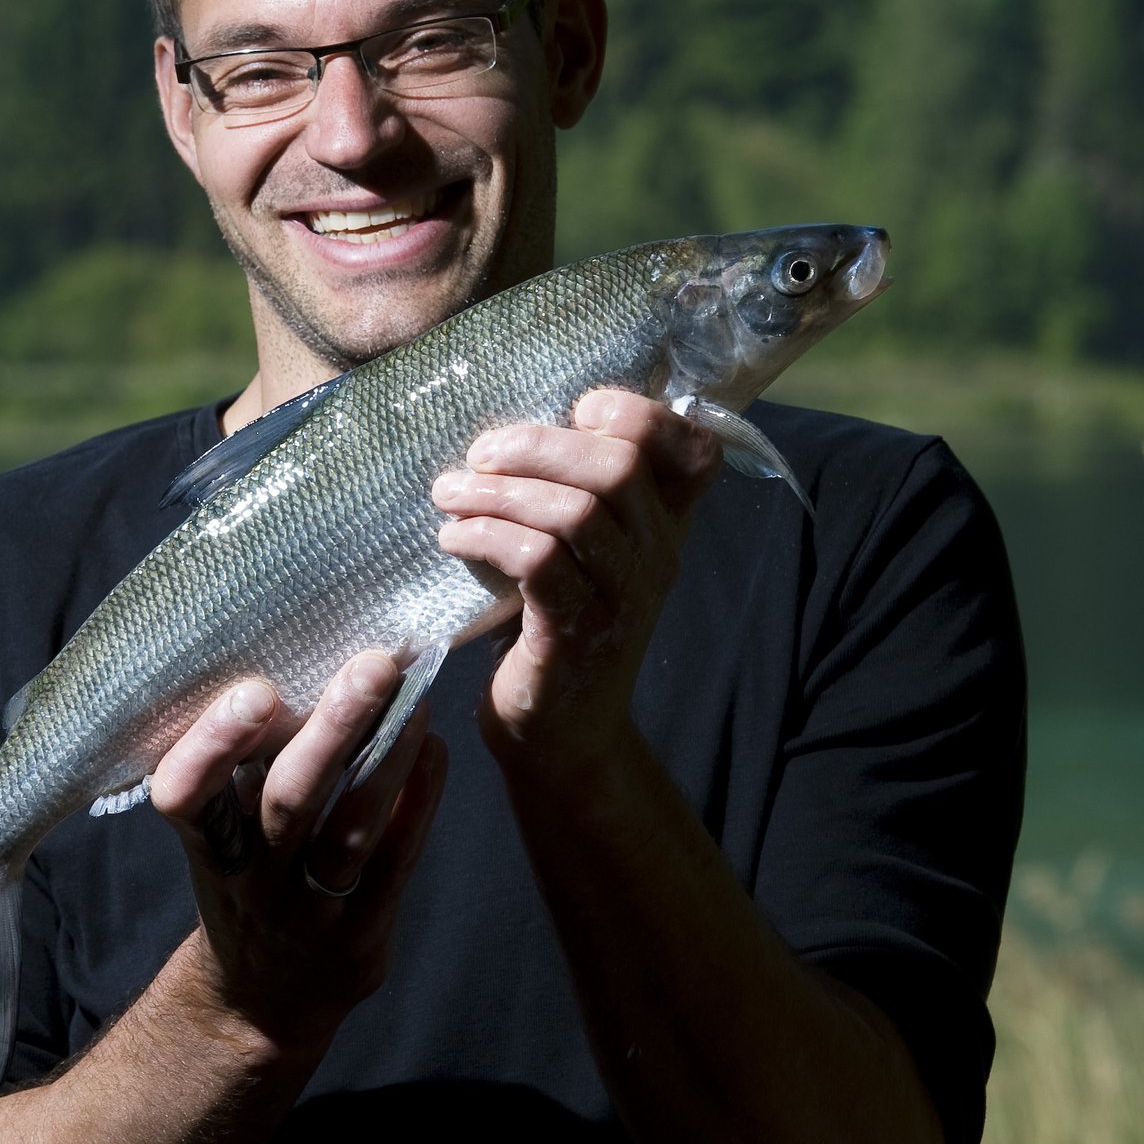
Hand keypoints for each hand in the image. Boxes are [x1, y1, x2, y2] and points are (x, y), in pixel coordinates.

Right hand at [147, 654, 446, 1053]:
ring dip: (389, 759)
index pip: (185, 798)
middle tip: (373, 664)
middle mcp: (253, 881)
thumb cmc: (249, 880)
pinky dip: (419, 800)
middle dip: (332, 731)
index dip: (213, 746)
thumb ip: (247, 767)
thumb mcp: (224, 832)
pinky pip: (395, 862)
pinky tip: (434, 747)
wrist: (263, 1002)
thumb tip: (304, 655)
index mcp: (207, 845)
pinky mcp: (363, 934)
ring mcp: (310, 914)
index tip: (254, 690)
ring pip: (350, 833)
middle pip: (289, 804)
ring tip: (418, 695)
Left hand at [433, 389, 719, 772]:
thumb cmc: (554, 618)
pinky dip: (485, 536)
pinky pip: (536, 561)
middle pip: (619, 465)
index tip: (576, 410)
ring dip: (497, 491)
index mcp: (667, 525)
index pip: (694, 450)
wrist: (559, 732)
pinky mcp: (578, 636)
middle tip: (479, 454)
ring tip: (448, 494)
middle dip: (537, 444)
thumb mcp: (578, 546)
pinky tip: (452, 539)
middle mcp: (660, 557)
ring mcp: (625, 600)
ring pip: (574, 512)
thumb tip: (508, 422)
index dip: (640, 413)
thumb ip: (572, 487)